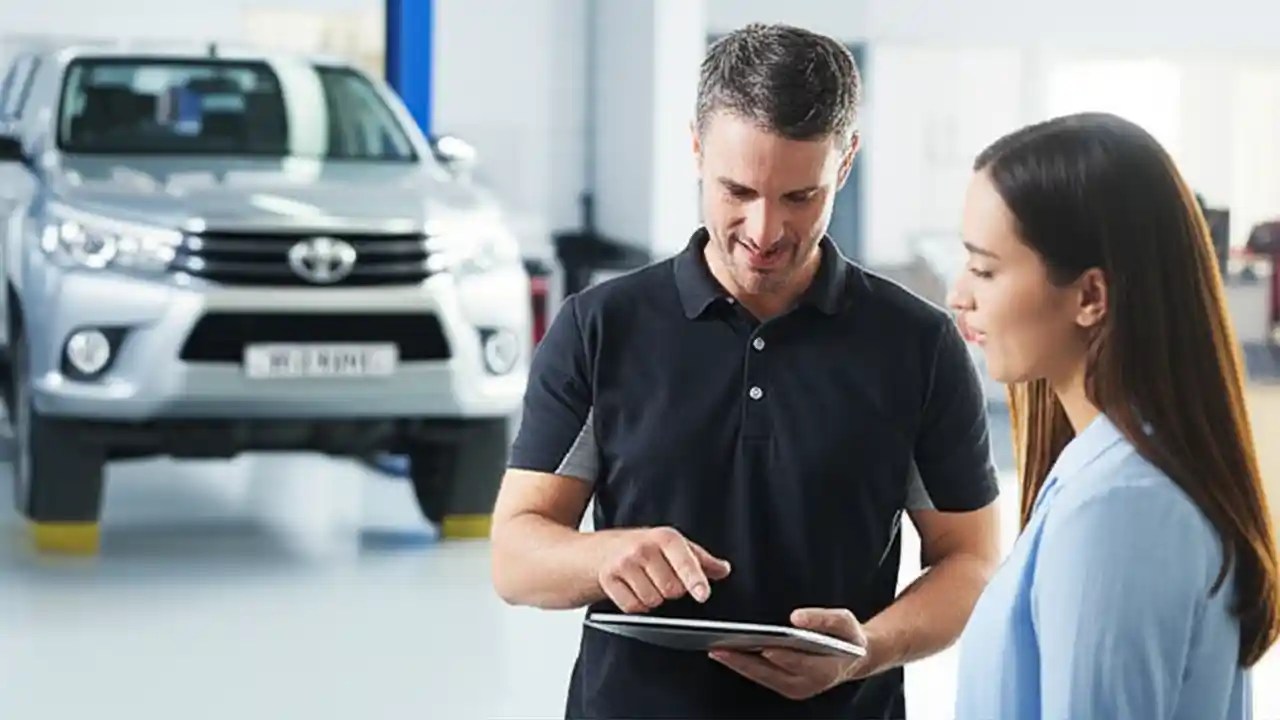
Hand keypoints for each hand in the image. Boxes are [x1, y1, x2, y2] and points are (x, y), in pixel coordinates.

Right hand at [597, 527, 731, 612]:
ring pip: (653, 601)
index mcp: (665, 537)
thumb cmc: (644, 548)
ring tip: (647, 583)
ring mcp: (624, 563)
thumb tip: (723, 569)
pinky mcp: (608, 579)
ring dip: (653, 599)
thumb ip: (701, 559)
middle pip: (671, 590)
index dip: (695, 580)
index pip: (684, 561)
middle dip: (672, 591)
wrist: (601, 550)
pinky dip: (637, 605)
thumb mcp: (674, 546)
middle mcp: (644, 548)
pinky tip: (633, 591)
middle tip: (662, 578)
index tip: (702, 594)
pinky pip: (633, 607)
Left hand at [710, 608, 870, 700]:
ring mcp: (795, 689)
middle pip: (768, 673)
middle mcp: (806, 685)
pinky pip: (761, 677)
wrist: (854, 658)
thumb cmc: (848, 637)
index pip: (793, 662)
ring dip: (738, 664)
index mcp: (823, 670)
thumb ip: (823, 618)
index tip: (756, 645)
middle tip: (718, 648)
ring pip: (760, 677)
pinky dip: (744, 665)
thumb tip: (796, 618)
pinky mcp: (786, 687)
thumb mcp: (845, 621)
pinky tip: (729, 652)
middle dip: (742, 661)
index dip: (774, 654)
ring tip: (717, 648)